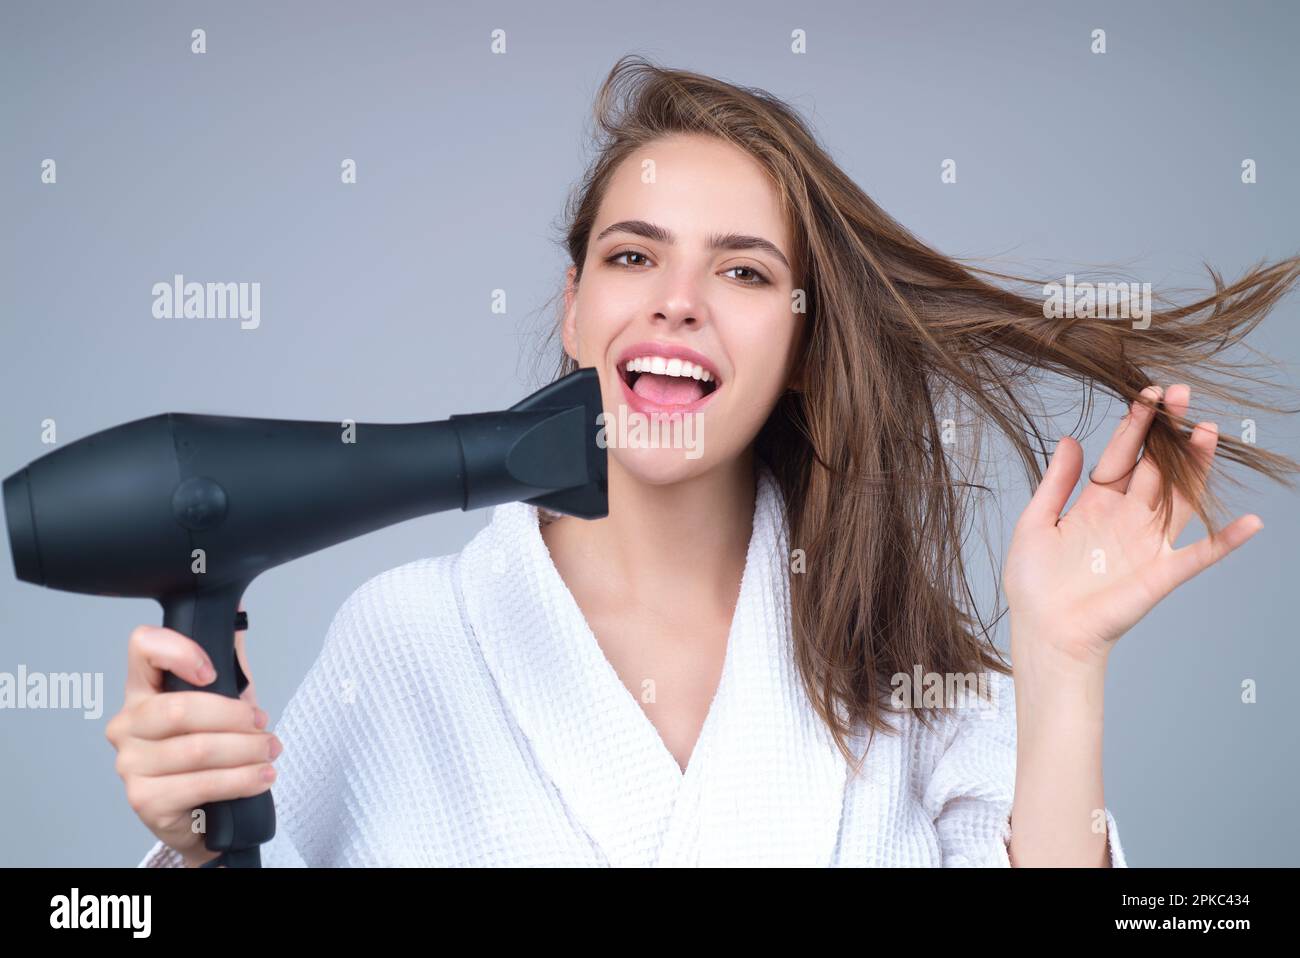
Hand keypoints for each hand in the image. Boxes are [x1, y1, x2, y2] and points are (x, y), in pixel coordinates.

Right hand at [105, 603, 279, 866]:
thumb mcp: (225, 702)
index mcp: (143, 690)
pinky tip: (261, 777)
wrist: (207, 814)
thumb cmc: (214, 750)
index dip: (178, 650)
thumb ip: (228, 663)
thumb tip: (237, 620)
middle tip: (264, 726)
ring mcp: (131, 764)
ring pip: (197, 749)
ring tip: (270, 752)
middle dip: (235, 717)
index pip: (143, 647)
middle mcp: (127, 725)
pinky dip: (241, 779)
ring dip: (247, 750)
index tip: (212, 671)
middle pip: (179, 709)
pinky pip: (201, 784)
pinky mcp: (145, 800)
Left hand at [1003, 383, 1262, 666]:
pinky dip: (1226, 540)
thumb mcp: (1035, 524)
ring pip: (1180, 497)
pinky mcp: (1161, 573)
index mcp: (1095, 504)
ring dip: (1196, 468)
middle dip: (1168, 432)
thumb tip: (1071, 439)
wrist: (1045, 632)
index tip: (1148, 394)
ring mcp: (1147, 543)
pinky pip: (1201, 555)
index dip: (1136, 425)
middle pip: (1157, 467)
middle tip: (1181, 395)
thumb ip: (1055, 483)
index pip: (1122, 455)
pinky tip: (1251, 522)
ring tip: (1206, 431)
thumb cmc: (1033, 584)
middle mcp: (1126, 517)